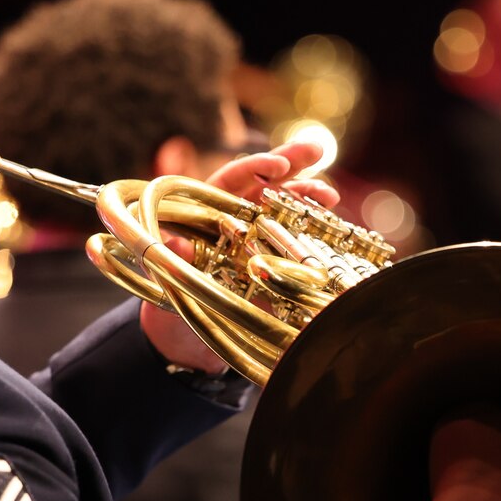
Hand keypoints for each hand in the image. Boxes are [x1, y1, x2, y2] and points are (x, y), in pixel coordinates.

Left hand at [138, 140, 339, 372]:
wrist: (184, 350)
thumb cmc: (165, 312)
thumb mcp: (166, 285)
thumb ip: (173, 262)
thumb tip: (177, 243)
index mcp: (205, 216)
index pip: (230, 181)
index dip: (254, 169)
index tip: (278, 166)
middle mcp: (235, 223)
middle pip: (264, 186)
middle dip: (291, 165)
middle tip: (317, 150)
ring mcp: (258, 244)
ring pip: (286, 212)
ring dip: (308, 200)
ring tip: (330, 196)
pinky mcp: (274, 270)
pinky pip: (298, 245)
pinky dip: (316, 235)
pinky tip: (335, 228)